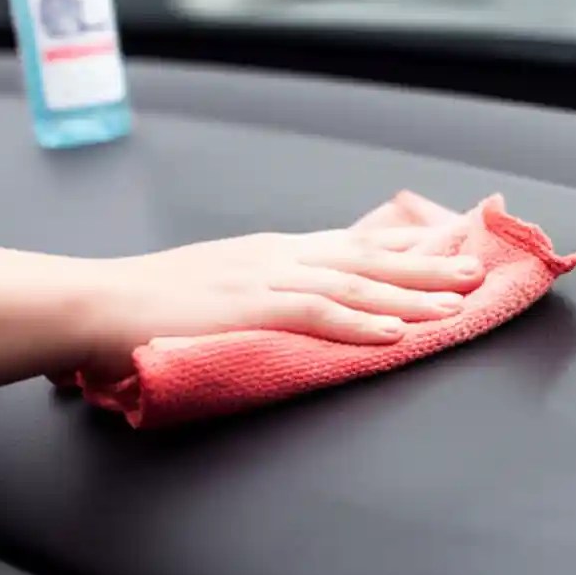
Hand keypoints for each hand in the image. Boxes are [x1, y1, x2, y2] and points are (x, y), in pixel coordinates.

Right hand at [76, 224, 483, 380]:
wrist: (99, 304)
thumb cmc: (155, 303)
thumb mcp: (225, 283)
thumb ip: (267, 288)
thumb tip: (301, 302)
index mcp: (276, 251)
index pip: (356, 241)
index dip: (408, 244)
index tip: (449, 244)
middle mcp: (281, 256)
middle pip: (370, 257)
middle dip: (428, 265)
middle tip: (475, 270)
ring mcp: (266, 279)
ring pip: (356, 283)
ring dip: (410, 294)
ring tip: (456, 302)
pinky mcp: (249, 308)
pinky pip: (317, 315)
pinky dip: (360, 323)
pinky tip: (395, 332)